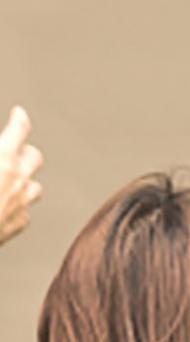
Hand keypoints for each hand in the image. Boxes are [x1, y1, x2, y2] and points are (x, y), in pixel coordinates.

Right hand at [0, 107, 42, 245]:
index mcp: (3, 160)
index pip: (20, 130)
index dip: (20, 120)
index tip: (19, 114)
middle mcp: (16, 179)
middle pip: (34, 158)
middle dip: (25, 151)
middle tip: (16, 148)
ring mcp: (19, 204)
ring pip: (35, 187)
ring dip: (25, 180)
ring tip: (15, 178)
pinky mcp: (15, 227)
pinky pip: (24, 213)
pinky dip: (18, 208)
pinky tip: (7, 207)